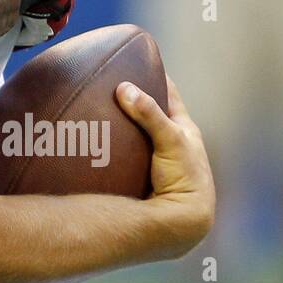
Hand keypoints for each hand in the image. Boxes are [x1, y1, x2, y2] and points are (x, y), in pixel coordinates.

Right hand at [115, 75, 214, 256]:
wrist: (184, 222)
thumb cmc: (186, 178)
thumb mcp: (171, 139)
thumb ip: (149, 114)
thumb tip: (124, 88)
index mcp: (186, 130)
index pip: (169, 95)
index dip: (155, 77)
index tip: (138, 60)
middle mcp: (174, 143)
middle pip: (151, 114)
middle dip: (133, 100)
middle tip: (109, 84)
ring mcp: (159, 161)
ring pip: (137, 136)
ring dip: (121, 126)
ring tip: (96, 112)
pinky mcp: (146, 177)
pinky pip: (126, 155)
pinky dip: (115, 147)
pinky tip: (97, 145)